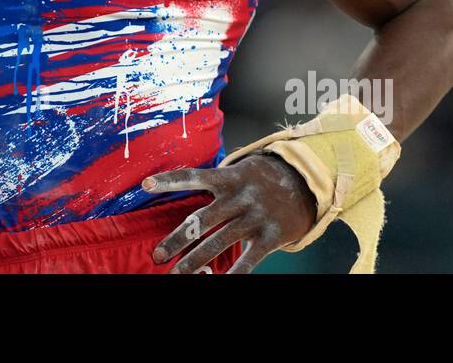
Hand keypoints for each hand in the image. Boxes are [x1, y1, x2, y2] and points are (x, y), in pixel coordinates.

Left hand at [143, 152, 317, 273]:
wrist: (307, 182)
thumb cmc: (260, 179)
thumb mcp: (239, 171)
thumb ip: (215, 182)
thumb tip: (181, 191)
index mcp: (228, 178)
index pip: (193, 176)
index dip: (169, 180)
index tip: (145, 184)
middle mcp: (239, 197)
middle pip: (202, 220)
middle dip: (178, 240)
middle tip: (158, 255)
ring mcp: (255, 217)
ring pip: (220, 242)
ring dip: (196, 261)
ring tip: (177, 274)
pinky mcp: (271, 236)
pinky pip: (249, 259)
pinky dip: (233, 273)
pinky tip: (217, 281)